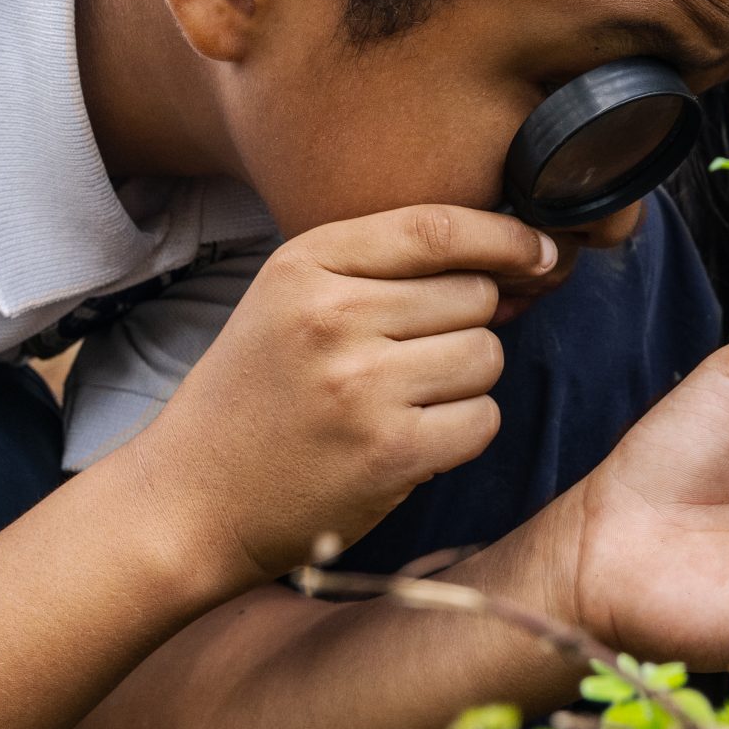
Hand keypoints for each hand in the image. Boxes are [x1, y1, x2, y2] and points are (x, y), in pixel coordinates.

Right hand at [121, 204, 554, 588]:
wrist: (186, 502)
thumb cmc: (256, 394)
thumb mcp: (294, 299)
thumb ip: (392, 270)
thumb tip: (525, 261)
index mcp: (306, 264)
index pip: (438, 227)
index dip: (506, 236)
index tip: (543, 252)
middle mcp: (333, 316)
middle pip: (474, 294)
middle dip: (467, 324)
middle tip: (413, 359)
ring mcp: (361, 386)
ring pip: (485, 355)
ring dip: (466, 380)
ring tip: (403, 400)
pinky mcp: (388, 452)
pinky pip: (483, 420)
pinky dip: (463, 432)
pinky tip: (412, 440)